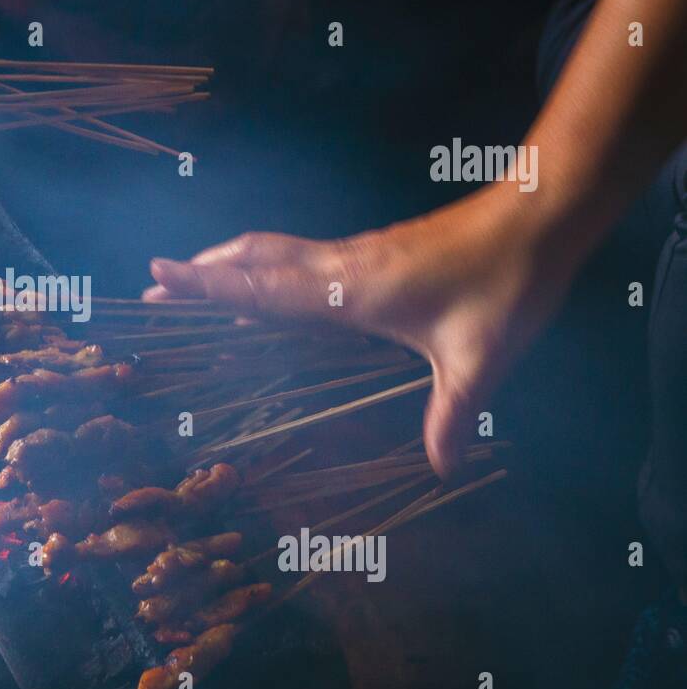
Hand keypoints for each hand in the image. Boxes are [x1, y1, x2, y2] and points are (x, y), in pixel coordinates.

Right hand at [143, 187, 580, 478]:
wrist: (537, 218)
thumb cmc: (504, 284)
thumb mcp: (480, 360)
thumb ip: (453, 415)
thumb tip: (442, 470)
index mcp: (349, 290)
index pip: (260, 287)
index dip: (205, 283)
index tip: (155, 274)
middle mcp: (340, 266)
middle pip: (252, 258)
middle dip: (199, 271)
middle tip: (152, 284)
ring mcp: (354, 254)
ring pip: (272, 251)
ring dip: (227, 263)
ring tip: (192, 280)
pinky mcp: (371, 252)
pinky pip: (296, 256)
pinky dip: (261, 266)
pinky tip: (266, 288)